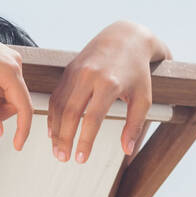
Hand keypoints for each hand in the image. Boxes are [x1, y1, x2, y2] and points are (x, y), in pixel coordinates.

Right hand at [49, 20, 169, 161]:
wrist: (124, 38)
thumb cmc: (136, 71)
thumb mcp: (143, 97)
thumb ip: (135, 124)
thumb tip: (127, 150)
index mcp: (110, 83)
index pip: (92, 118)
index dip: (85, 141)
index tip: (81, 158)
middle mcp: (89, 76)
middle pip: (70, 114)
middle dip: (64, 140)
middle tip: (63, 158)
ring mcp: (75, 73)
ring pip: (59, 107)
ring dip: (56, 131)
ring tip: (57, 150)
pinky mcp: (67, 72)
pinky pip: (55, 98)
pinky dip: (52, 117)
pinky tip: (54, 132)